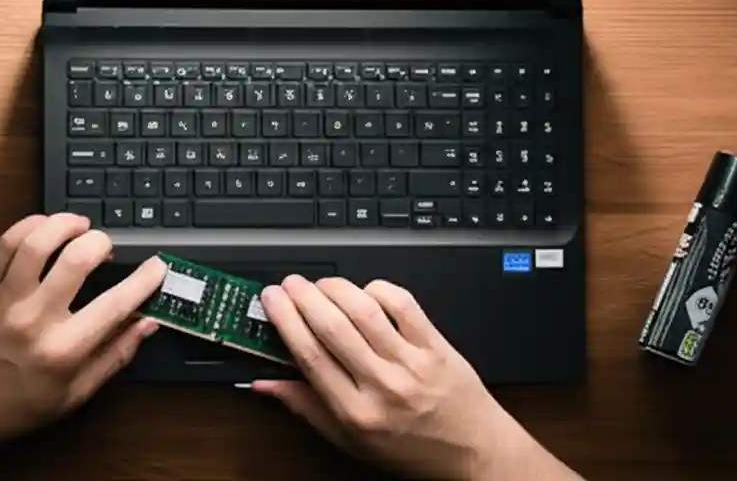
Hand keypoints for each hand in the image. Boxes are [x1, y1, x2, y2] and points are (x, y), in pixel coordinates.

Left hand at [0, 213, 166, 456]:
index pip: (116, 305)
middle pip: (77, 259)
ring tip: (81, 226)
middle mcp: (35, 319)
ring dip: (66, 224)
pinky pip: (7, 243)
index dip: (144, 280)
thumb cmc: (19, 407)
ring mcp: (6, 299)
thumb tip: (149, 323)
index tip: (157, 266)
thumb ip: (115, 356)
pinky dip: (31, 226)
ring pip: (39, 241)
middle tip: (108, 247)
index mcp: (63, 350)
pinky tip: (47, 228)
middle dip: (102, 243)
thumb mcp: (76, 395)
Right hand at [254, 276, 578, 479]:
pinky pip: (404, 305)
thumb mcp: (349, 441)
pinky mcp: (436, 346)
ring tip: (319, 283)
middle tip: (288, 284)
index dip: (285, 321)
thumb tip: (264, 384)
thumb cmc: (411, 448)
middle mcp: (383, 386)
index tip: (271, 301)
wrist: (472, 452)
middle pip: (333, 328)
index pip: (310, 356)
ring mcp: (412, 364)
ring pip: (365, 312)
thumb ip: (306, 408)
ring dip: (335, 289)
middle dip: (303, 298)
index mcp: (356, 412)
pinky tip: (365, 290)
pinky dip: (379, 289)